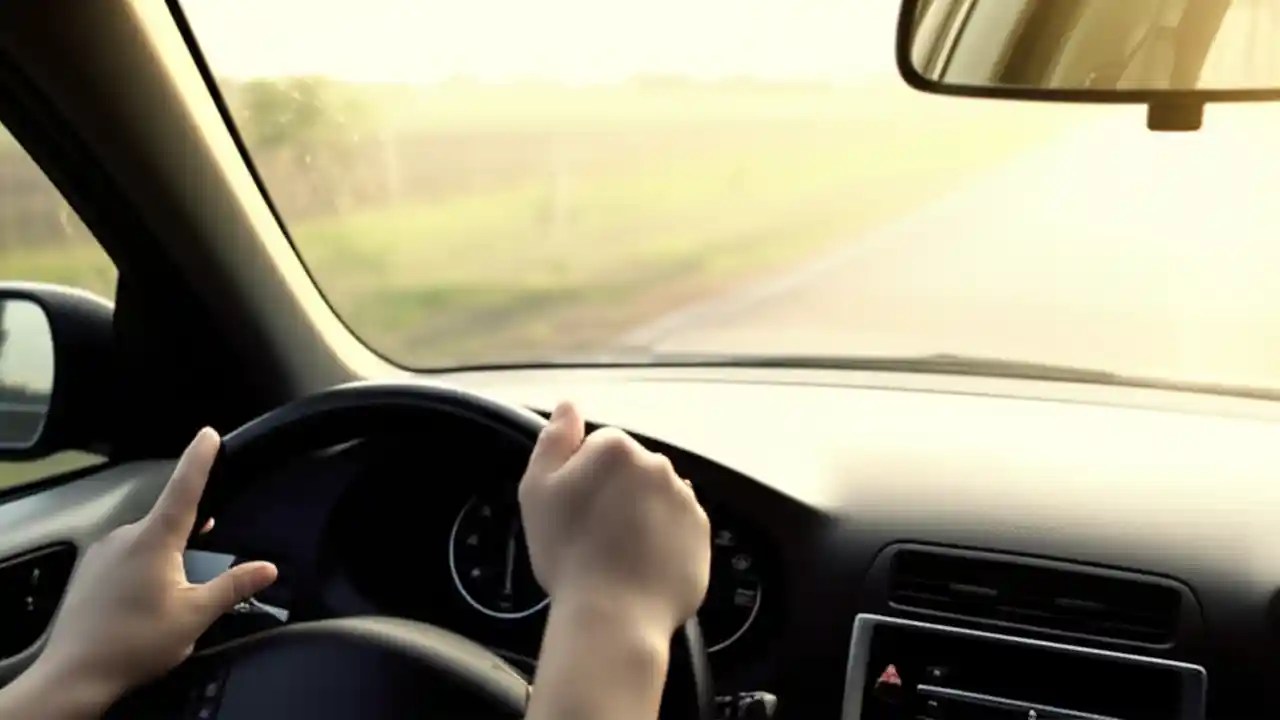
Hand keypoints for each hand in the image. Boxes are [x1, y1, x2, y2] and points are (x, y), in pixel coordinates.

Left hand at [9, 428, 276, 717]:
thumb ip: (233, 586)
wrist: (74, 674)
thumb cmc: (137, 642)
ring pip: (146, 543)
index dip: (199, 459)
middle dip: (189, 539)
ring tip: (172, 597)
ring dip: (165, 559)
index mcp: (155, 540)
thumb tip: (269, 568)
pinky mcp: (88, 572)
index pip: (184, 488)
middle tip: (202, 571)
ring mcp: (102, 553)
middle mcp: (125, 537)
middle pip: (168, 522)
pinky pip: (125, 558)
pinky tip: (145, 603)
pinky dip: (141, 571)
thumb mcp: (195, 615)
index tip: (208, 433)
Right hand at [519, 402, 710, 635]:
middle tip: (592, 535)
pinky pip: (677, 528)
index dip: (581, 478)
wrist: (613, 613)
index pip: (597, 448)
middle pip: (630, 471)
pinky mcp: (703, 534)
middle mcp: (659, 465)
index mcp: (617, 448)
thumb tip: (568, 405)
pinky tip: (642, 564)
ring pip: (656, 498)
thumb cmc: (568, 552)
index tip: (573, 510)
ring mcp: (686, 500)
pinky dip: (663, 540)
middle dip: (614, 494)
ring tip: (618, 554)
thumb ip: (554, 441)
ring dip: (641, 514)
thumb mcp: (537, 491)